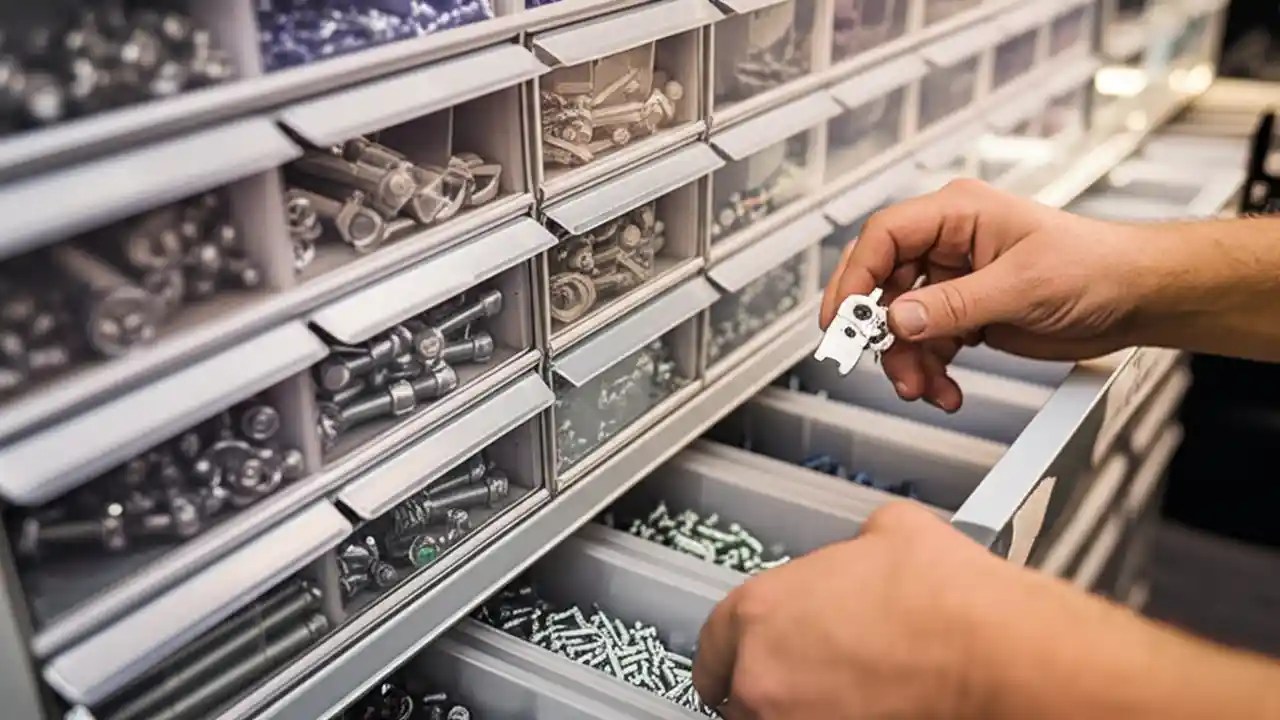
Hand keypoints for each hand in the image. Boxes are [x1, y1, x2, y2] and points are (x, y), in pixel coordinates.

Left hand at [691, 503, 1021, 718]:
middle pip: (738, 692)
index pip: (712, 645)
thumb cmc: (942, 595)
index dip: (730, 653)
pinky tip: (862, 708)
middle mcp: (759, 671)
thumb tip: (862, 549)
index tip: (739, 664)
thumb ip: (848, 548)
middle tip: (808, 681)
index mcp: (758, 609)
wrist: (988, 648)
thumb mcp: (886, 530)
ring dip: (793, 709)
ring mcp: (787, 718)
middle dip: (768, 685)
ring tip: (839, 699)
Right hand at [821, 180, 1154, 411]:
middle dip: (875, 327)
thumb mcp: (1020, 285)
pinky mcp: (966, 313)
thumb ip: (953, 305)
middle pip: (883, 282)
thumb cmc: (1095, 265)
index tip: (843, 318)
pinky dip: (930, 371)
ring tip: (921, 387)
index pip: (884, 237)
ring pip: (902, 322)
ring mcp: (955, 280)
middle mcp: (949, 243)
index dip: (856, 277)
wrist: (1135, 298)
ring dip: (906, 360)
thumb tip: (899, 319)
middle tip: (864, 358)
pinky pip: (927, 344)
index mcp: (957, 213)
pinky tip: (945, 390)